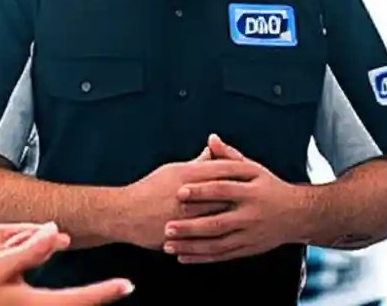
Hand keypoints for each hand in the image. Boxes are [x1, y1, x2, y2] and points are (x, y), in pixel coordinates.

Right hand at [0, 223, 133, 304]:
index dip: (106, 291)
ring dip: (80, 300)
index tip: (128, 284)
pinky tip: (66, 297)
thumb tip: (56, 232)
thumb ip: (28, 250)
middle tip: (120, 287)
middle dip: (98, 297)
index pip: (80, 298)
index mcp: (35, 304)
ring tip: (99, 289)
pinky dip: (61, 302)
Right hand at [115, 145, 244, 249]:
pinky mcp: (184, 233)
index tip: (255, 170)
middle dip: (244, 194)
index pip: (221, 169)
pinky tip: (233, 235)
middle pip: (225, 193)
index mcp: (187, 176)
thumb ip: (195, 163)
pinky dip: (221, 234)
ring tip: (251, 216)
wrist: (126, 213)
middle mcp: (189, 194)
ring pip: (219, 215)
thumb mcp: (172, 170)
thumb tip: (212, 151)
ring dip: (236, 216)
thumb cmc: (149, 189)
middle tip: (261, 196)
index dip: (239, 169)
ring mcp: (187, 216)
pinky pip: (207, 235)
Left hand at [163, 134, 304, 263]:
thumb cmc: (269, 187)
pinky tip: (183, 257)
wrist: (298, 214)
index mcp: (251, 191)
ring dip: (192, 246)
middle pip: (217, 222)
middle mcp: (251, 214)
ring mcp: (250, 234)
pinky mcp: (249, 248)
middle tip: (167, 226)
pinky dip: (202, 258)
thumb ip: (229, 156)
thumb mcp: (254, 169)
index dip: (201, 190)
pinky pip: (222, 255)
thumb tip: (211, 139)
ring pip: (217, 243)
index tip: (179, 191)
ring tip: (168, 244)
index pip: (223, 189)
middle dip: (191, 226)